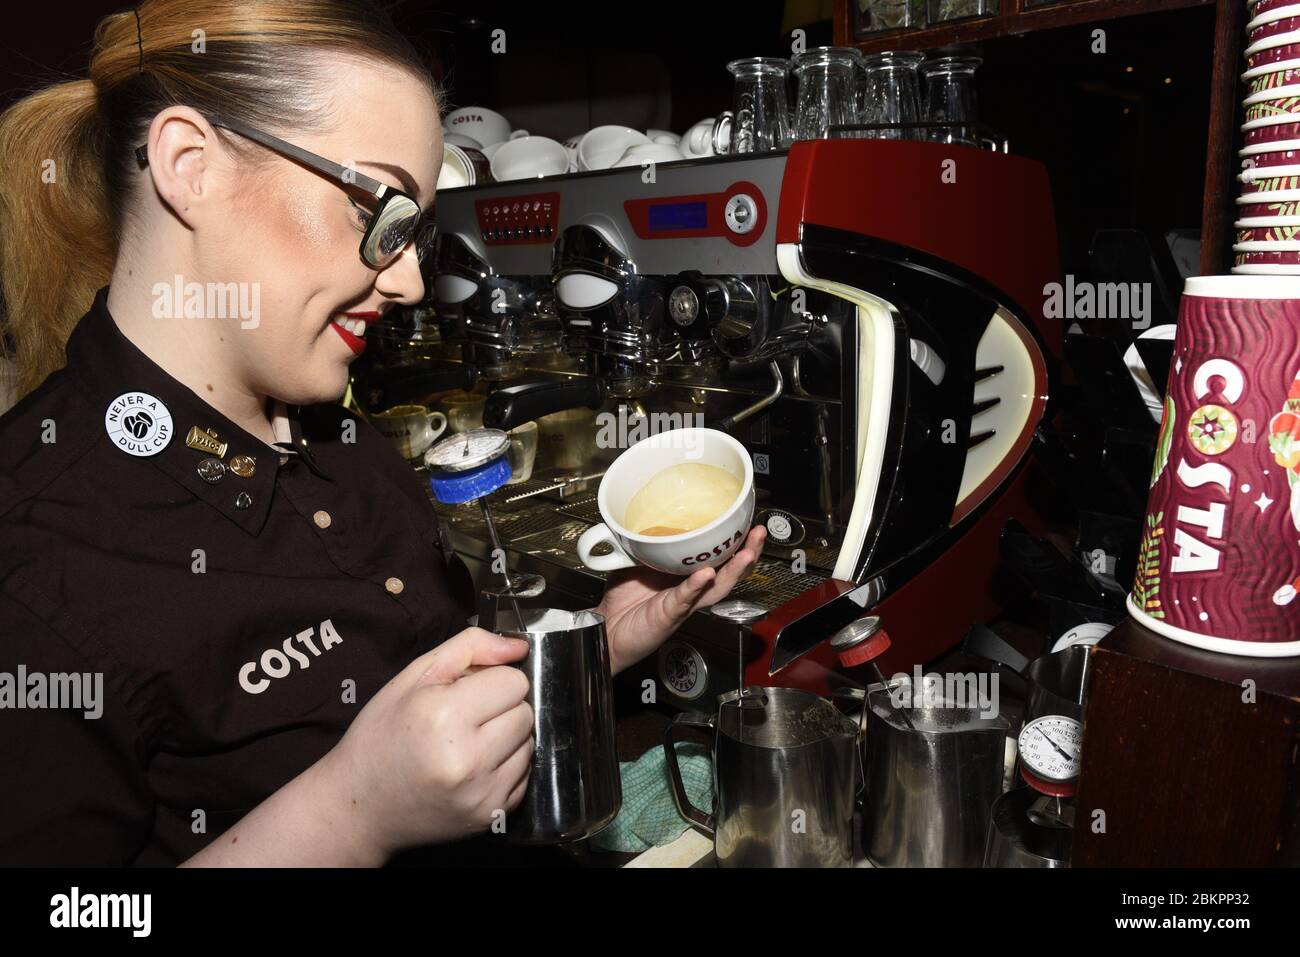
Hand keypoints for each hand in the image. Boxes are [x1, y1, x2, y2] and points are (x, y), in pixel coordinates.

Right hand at [321, 627, 532, 858]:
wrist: (360, 808)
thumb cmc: (382, 737)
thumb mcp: (412, 678)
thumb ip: (470, 648)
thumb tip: (518, 647)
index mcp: (444, 715)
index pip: (514, 682)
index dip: (491, 680)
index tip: (465, 692)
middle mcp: (467, 759)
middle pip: (525, 712)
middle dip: (500, 708)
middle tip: (464, 719)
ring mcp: (482, 793)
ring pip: (529, 743)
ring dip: (506, 738)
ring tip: (466, 744)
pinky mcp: (492, 816)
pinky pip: (524, 775)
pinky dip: (505, 767)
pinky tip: (472, 768)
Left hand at [596, 526, 765, 673]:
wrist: (606, 630)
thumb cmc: (622, 602)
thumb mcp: (634, 562)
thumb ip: (644, 542)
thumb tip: (644, 516)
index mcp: (685, 575)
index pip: (717, 557)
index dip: (734, 542)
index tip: (746, 521)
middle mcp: (690, 590)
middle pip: (727, 573)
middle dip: (748, 553)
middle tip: (759, 533)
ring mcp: (682, 603)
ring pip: (716, 588)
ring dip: (734, 570)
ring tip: (747, 554)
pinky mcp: (668, 614)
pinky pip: (684, 598)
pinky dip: (695, 586)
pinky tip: (706, 574)